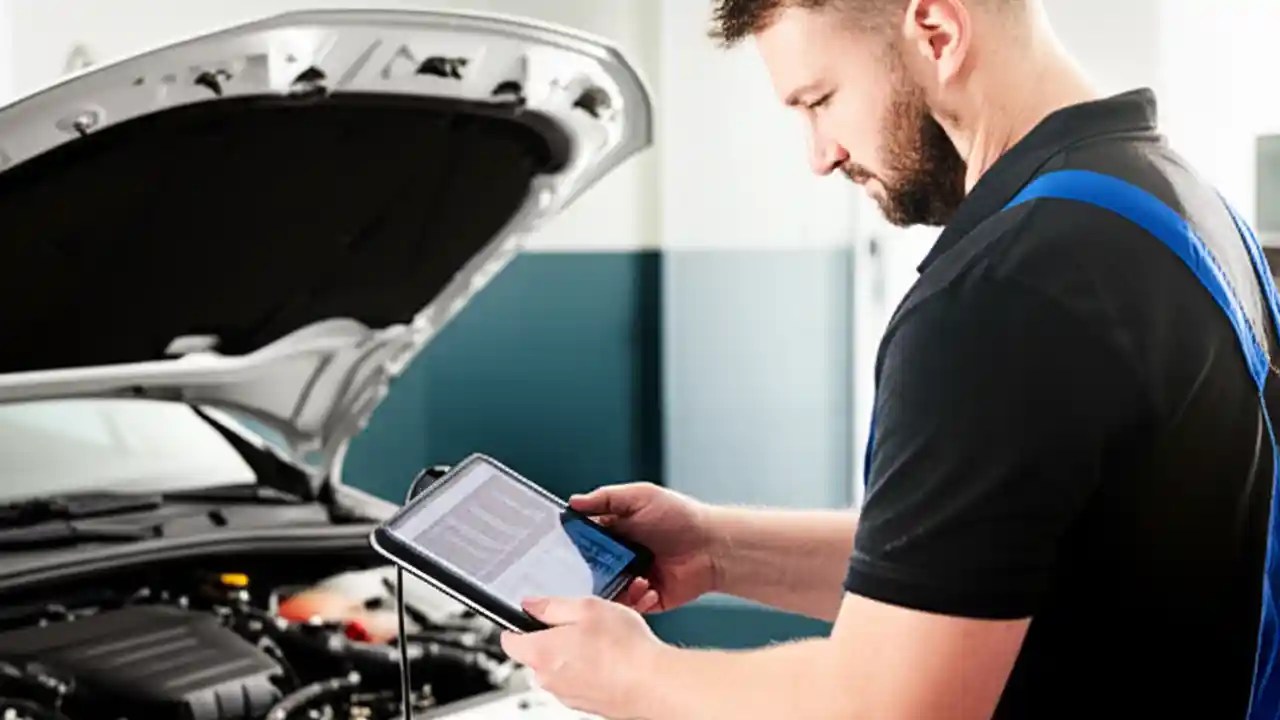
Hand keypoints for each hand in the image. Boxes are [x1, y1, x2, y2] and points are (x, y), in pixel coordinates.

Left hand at [500, 597, 665, 717]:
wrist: (653, 684)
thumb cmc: (622, 648)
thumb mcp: (586, 607)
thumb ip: (551, 605)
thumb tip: (531, 605)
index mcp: (540, 653)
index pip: (509, 640)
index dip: (519, 624)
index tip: (532, 616)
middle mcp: (548, 679)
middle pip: (540, 652)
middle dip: (558, 634)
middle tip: (585, 620)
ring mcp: (568, 695)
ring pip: (565, 664)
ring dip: (580, 648)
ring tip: (609, 634)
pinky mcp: (588, 703)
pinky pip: (583, 678)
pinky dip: (595, 665)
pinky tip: (617, 652)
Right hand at [569, 483, 718, 612]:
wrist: (713, 546)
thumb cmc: (681, 516)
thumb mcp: (641, 496)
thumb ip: (605, 498)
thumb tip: (574, 501)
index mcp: (618, 531)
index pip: (585, 540)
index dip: (575, 544)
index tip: (566, 548)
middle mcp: (623, 556)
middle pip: (593, 568)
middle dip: (592, 571)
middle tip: (598, 568)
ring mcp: (634, 578)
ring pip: (609, 590)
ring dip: (616, 586)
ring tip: (633, 577)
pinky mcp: (648, 598)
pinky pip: (631, 606)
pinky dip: (637, 599)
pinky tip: (648, 587)